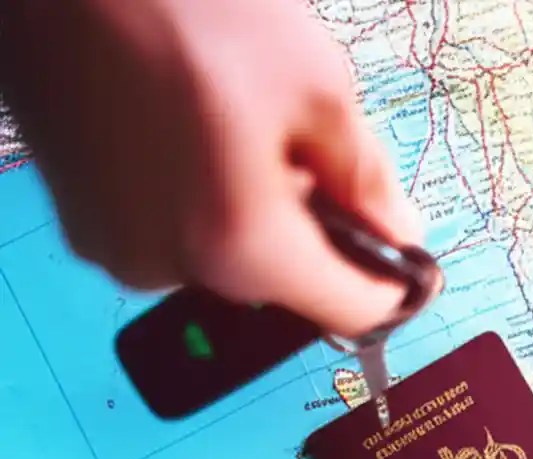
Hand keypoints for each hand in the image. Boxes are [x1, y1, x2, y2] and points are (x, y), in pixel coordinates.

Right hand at [0, 0, 436, 337]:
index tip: (409, 257)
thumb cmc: (188, 5)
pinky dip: (198, 192)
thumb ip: (367, 181)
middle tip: (308, 142)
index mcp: (240, 247)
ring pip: (224, 249)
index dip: (391, 283)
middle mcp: (170, 267)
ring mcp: (115, 244)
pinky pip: (169, 226)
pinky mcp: (80, 214)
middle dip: (313, 225)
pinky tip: (195, 123)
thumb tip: (399, 233)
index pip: (349, 311)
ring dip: (252, 204)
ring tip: (239, 116)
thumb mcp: (318, 86)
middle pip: (282, 278)